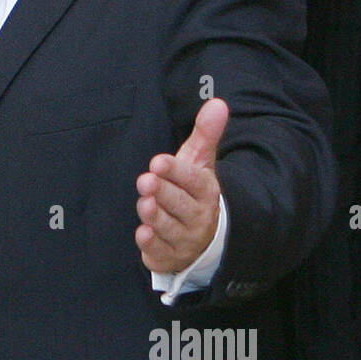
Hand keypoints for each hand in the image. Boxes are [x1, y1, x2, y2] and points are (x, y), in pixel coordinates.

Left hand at [136, 98, 226, 274]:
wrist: (205, 237)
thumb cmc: (194, 192)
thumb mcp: (200, 163)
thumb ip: (205, 134)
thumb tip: (218, 103)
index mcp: (206, 192)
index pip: (194, 181)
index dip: (177, 171)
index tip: (159, 161)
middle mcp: (198, 218)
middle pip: (181, 205)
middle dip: (164, 193)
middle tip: (146, 180)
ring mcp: (184, 239)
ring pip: (170, 228)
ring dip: (156, 217)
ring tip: (144, 203)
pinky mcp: (168, 256)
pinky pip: (161, 253)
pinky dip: (152, 245)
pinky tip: (143, 234)